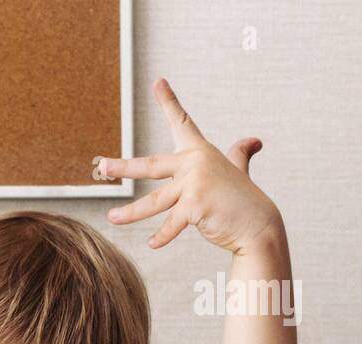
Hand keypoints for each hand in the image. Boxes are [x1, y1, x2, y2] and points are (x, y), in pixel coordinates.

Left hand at [97, 78, 281, 255]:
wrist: (258, 226)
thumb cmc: (243, 201)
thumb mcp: (238, 173)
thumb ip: (239, 155)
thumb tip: (254, 141)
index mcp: (201, 152)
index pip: (182, 123)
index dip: (170, 102)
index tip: (158, 82)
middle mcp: (195, 163)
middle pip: (151, 165)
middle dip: (123, 167)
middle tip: (102, 166)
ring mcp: (194, 183)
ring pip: (154, 201)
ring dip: (131, 213)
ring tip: (112, 218)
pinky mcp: (195, 205)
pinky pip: (171, 223)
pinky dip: (162, 236)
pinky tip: (152, 244)